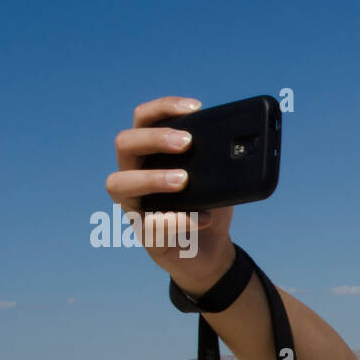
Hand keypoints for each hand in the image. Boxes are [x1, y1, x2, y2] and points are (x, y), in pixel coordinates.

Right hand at [106, 96, 235, 294]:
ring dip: (152, 178)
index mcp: (151, 155)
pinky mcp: (144, 234)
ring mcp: (134, 205)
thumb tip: (241, 144)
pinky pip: (148, 225)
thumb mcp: (219, 181)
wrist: (213, 252)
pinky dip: (177, 220)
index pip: (144, 119)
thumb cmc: (209, 207)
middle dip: (155, 138)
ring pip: (118, 183)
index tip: (196, 107)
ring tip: (183, 180)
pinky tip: (201, 218)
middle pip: (125, 144)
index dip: (164, 108)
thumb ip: (220, 162)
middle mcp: (134, 175)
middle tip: (187, 143)